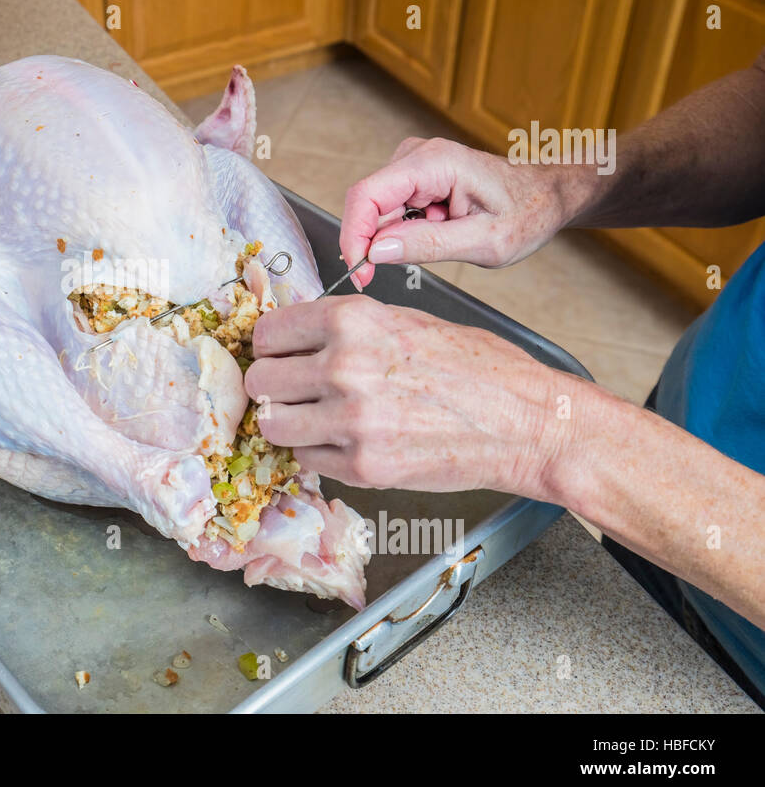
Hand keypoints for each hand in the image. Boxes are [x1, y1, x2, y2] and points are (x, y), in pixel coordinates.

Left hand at [244, 294, 575, 498]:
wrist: (525, 421)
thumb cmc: (476, 367)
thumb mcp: (406, 320)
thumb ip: (347, 328)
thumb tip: (297, 337)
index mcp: (353, 321)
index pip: (269, 333)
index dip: (271, 346)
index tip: (278, 355)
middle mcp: (345, 366)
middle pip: (261, 380)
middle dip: (273, 386)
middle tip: (292, 391)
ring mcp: (352, 420)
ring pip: (273, 424)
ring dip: (288, 423)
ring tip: (314, 419)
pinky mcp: (364, 466)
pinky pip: (306, 459)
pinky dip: (319, 453)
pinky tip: (347, 441)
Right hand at [340, 137, 592, 288]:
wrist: (547, 194)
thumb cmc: (527, 212)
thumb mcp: (484, 242)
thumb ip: (428, 245)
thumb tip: (376, 251)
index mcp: (435, 163)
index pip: (366, 196)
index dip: (354, 236)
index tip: (361, 272)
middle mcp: (417, 155)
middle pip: (368, 205)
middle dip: (376, 242)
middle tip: (409, 266)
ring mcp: (413, 164)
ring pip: (376, 210)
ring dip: (398, 236)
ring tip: (445, 237)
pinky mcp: (414, 176)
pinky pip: (390, 209)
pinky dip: (406, 230)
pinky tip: (440, 230)